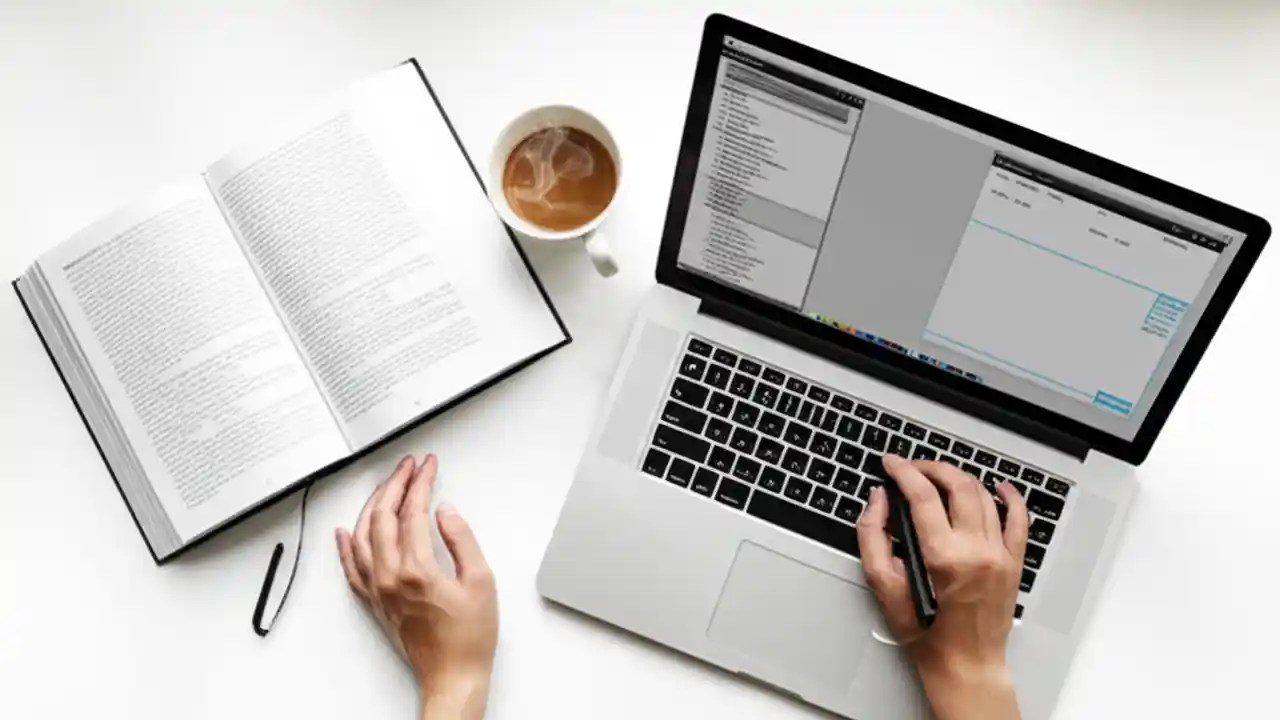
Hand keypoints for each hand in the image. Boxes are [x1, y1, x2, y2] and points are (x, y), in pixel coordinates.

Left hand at [336, 454, 497, 719]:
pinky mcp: (375, 603)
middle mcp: (390, 577)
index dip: (421, 483)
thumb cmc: (469, 636)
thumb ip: (461, 539)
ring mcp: (378, 590)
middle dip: (396, 485)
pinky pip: (351, 569)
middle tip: (409, 467)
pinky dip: (346, 546)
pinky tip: (345, 532)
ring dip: (372, 506)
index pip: (413, 511)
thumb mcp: (481, 581)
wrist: (453, 675)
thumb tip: (445, 511)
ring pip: (363, 536)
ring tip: (386, 486)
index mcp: (417, 569)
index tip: (428, 467)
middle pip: (383, 517)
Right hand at [856, 454, 1027, 719]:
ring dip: (960, 478)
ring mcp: (1000, 555)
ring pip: (984, 495)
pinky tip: (999, 487)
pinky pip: (1019, 519)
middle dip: (931, 467)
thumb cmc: (927, 636)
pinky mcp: (1014, 563)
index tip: (892, 463)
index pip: (922, 495)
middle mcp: (978, 550)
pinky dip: (1010, 497)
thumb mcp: (884, 589)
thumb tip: (877, 502)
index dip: (903, 471)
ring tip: (940, 476)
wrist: (965, 666)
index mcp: (944, 557)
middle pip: (957, 485)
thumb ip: (873, 539)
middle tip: (912, 467)